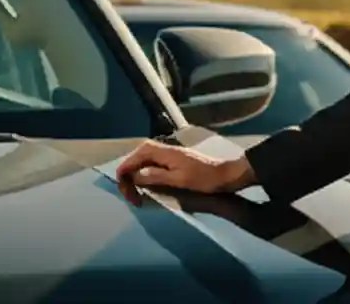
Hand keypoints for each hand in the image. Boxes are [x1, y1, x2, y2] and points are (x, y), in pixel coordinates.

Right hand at [114, 139, 256, 204]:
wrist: (224, 174)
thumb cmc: (203, 178)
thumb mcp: (178, 180)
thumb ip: (155, 176)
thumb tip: (134, 176)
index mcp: (159, 151)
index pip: (131, 161)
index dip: (124, 178)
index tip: (129, 196)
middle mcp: (159, 149)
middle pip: (133, 161)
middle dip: (128, 180)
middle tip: (134, 200)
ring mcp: (164, 154)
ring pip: (140, 164)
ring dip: (135, 180)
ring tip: (137, 197)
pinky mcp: (169, 160)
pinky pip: (149, 166)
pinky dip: (144, 177)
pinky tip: (147, 189)